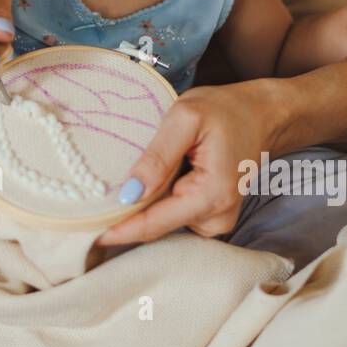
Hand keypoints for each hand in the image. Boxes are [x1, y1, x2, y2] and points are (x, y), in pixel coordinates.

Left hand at [96, 82, 275, 246]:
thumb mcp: (185, 118)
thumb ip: (157, 156)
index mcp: (211, 195)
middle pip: (157, 226)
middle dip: (126, 216)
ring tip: (136, 174)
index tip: (86, 235)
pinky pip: (174, 215)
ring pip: (163, 222)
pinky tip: (157, 179)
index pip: (155, 223)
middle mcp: (217, 217)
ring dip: (144, 204)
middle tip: (91, 202)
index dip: (119, 230)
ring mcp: (216, 220)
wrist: (261, 115)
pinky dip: (159, 201)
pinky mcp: (211, 216)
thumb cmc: (224, 110)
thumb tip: (129, 193)